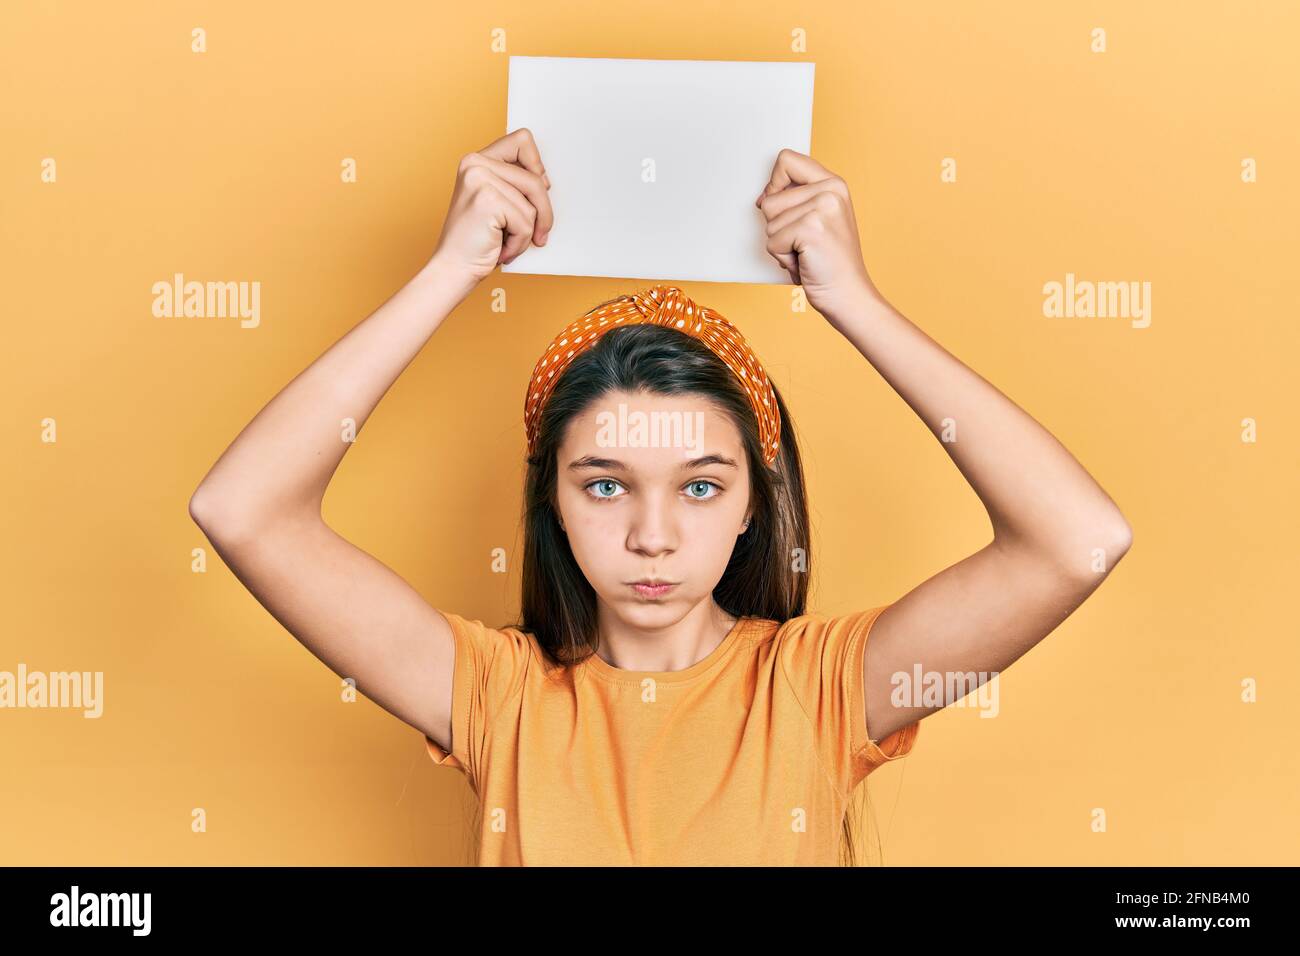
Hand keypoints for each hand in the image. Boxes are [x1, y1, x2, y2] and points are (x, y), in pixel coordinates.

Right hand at [429, 127, 554, 288]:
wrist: (453, 269)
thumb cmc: (476, 241)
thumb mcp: (497, 204)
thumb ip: (515, 185)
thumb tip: (546, 179)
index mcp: (477, 160)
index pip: (523, 141)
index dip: (537, 166)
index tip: (539, 189)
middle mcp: (475, 164)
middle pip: (536, 178)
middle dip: (543, 213)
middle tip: (536, 234)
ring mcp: (479, 180)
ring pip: (533, 205)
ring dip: (526, 233)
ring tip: (506, 243)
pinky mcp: (487, 200)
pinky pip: (525, 223)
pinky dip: (519, 243)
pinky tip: (500, 249)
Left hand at [755, 149, 877, 319]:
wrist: (849, 295)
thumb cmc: (829, 263)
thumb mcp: (818, 220)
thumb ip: (795, 200)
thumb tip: (763, 197)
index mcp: (833, 183)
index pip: (786, 160)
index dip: (774, 184)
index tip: (780, 206)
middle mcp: (830, 190)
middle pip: (770, 198)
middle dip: (778, 227)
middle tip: (803, 243)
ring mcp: (822, 208)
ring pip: (769, 222)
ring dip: (781, 245)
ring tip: (806, 253)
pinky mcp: (811, 229)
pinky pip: (773, 242)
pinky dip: (783, 259)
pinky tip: (805, 262)